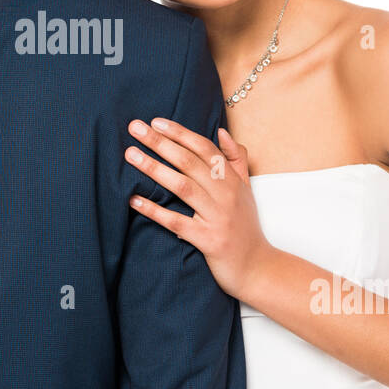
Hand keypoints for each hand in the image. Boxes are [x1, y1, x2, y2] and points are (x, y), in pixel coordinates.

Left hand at [124, 117, 271, 298]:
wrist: (258, 267)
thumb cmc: (246, 226)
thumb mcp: (247, 189)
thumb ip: (236, 159)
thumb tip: (222, 132)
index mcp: (232, 180)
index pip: (204, 148)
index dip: (180, 133)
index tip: (156, 121)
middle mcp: (226, 195)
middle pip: (189, 161)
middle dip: (160, 142)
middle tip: (135, 128)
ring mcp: (217, 217)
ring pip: (182, 186)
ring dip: (154, 168)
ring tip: (131, 155)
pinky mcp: (208, 240)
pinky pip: (177, 221)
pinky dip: (155, 210)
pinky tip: (134, 200)